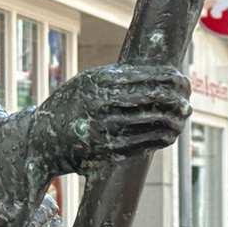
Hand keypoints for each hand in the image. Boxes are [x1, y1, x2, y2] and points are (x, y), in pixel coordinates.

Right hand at [34, 63, 190, 174]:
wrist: (40, 139)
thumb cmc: (70, 106)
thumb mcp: (85, 82)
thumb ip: (116, 77)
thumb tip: (162, 76)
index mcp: (98, 80)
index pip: (149, 76)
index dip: (173, 79)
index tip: (184, 82)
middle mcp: (100, 102)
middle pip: (155, 97)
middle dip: (177, 100)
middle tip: (187, 104)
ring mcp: (104, 127)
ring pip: (154, 121)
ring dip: (174, 121)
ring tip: (180, 120)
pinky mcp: (106, 150)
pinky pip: (145, 143)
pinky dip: (162, 138)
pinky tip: (167, 135)